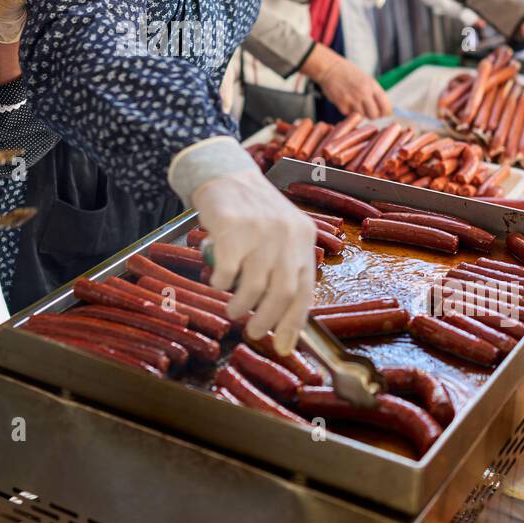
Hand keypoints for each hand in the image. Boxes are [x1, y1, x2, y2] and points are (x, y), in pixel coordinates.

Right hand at [193, 168, 315, 353]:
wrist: (226, 176)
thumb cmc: (252, 213)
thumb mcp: (280, 234)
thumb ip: (284, 267)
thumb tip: (281, 318)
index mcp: (304, 237)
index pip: (305, 289)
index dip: (293, 323)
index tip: (282, 346)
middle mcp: (287, 234)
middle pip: (283, 292)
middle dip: (266, 321)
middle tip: (252, 333)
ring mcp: (261, 231)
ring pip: (254, 286)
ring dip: (241, 307)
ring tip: (233, 311)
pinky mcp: (233, 228)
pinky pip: (227, 272)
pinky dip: (221, 285)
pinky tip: (218, 283)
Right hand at [317, 57, 390, 117]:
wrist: (331, 68)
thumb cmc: (349, 73)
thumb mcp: (367, 79)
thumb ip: (374, 93)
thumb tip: (383, 109)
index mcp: (372, 86)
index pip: (385, 106)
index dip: (385, 112)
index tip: (383, 113)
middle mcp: (364, 93)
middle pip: (374, 115)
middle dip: (372, 115)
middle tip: (369, 112)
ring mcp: (352, 99)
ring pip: (362, 116)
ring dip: (360, 113)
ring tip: (355, 104)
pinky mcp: (342, 104)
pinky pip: (349, 114)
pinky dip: (348, 111)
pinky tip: (346, 101)